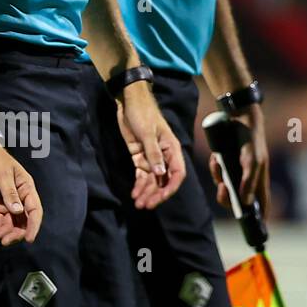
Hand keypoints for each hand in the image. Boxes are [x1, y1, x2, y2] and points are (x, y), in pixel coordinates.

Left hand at [0, 141, 42, 244]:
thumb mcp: (2, 175)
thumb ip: (10, 194)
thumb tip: (18, 211)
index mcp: (27, 189)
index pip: (35, 211)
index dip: (33, 226)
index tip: (29, 239)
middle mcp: (20, 199)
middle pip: (22, 222)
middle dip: (14, 234)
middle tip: (3, 241)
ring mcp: (7, 204)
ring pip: (9, 225)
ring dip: (1, 234)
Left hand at [118, 84, 185, 209]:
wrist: (129, 101)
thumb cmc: (142, 113)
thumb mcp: (148, 133)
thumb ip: (153, 154)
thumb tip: (161, 173)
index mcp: (172, 149)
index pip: (177, 173)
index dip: (170, 187)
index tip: (161, 198)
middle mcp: (164, 156)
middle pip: (163, 180)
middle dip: (156, 194)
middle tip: (145, 205)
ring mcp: (151, 157)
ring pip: (152, 180)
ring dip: (146, 192)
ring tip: (138, 203)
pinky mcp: (140, 157)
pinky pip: (142, 175)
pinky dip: (139, 185)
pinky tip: (134, 194)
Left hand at [211, 104, 270, 218]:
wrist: (238, 118)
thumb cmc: (251, 140)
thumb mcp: (252, 161)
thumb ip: (249, 182)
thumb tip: (245, 204)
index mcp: (259, 181)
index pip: (261, 205)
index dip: (260, 218)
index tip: (257, 231)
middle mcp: (248, 179)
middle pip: (236, 200)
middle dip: (227, 197)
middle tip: (223, 187)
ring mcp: (236, 172)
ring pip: (223, 185)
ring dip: (219, 177)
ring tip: (220, 163)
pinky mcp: (225, 163)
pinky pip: (217, 172)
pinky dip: (215, 167)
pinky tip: (217, 157)